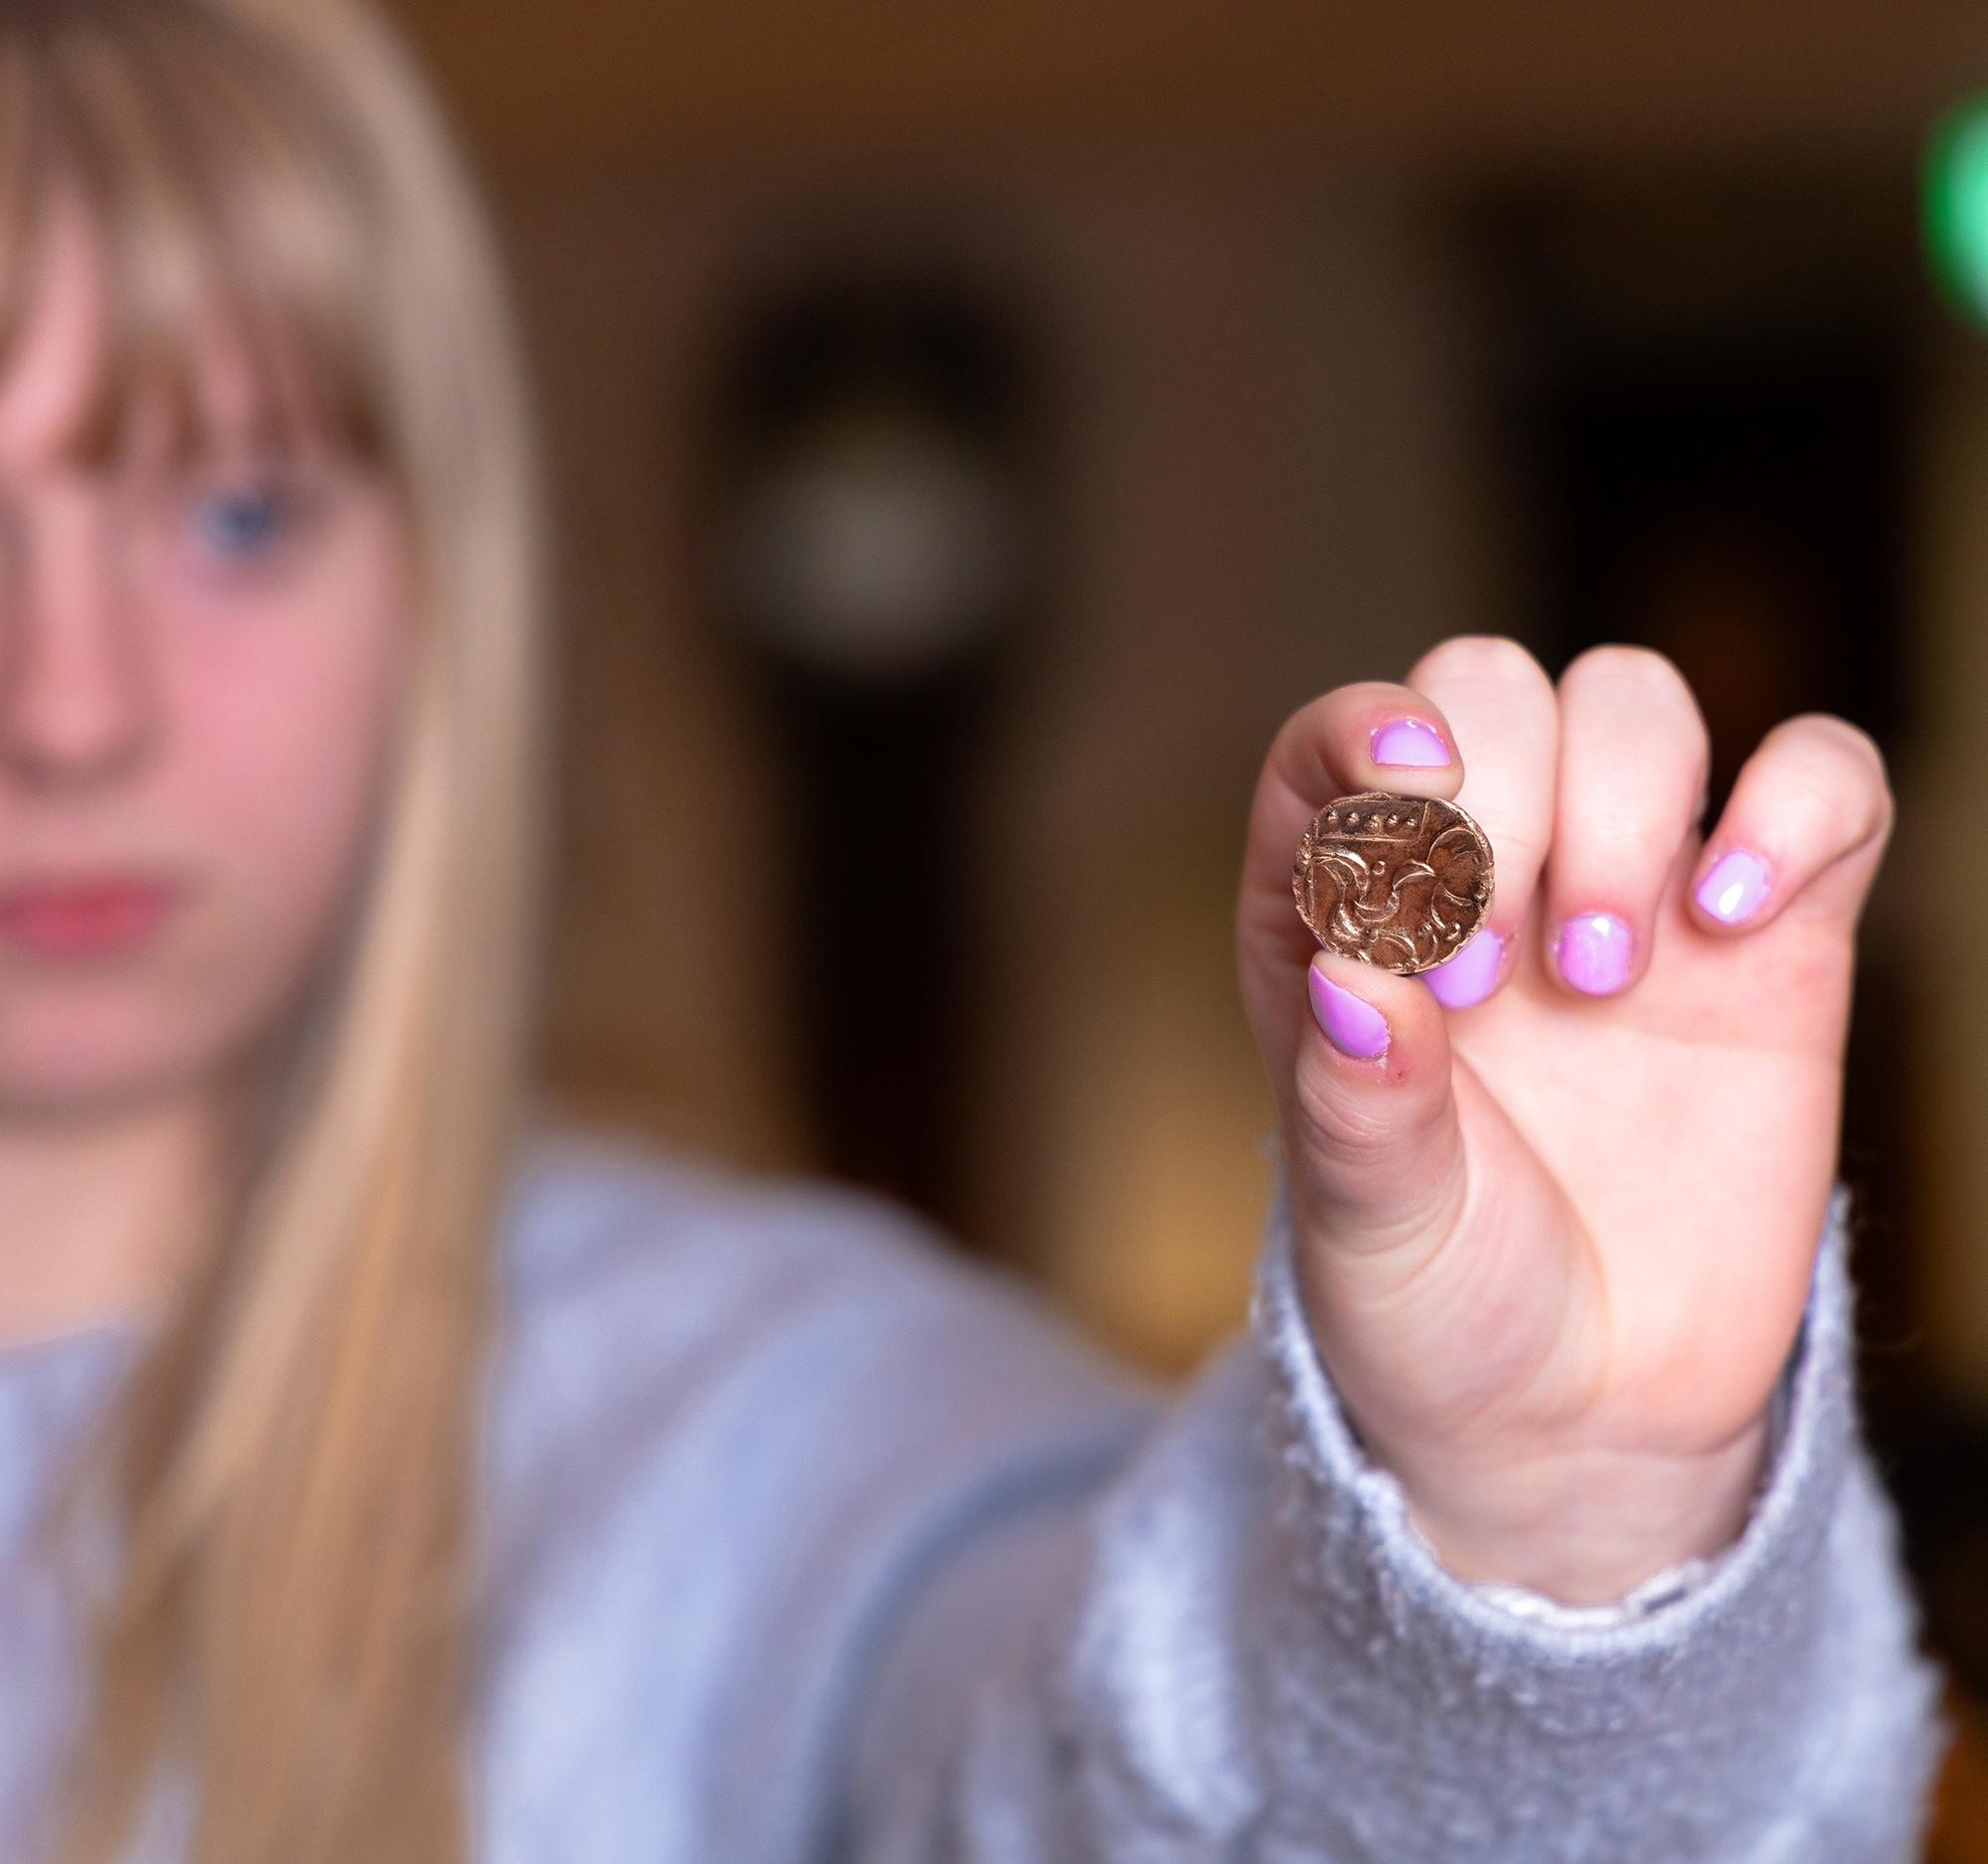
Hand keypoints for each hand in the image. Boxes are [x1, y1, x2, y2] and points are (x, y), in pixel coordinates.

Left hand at [1235, 636, 1892, 1603]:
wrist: (1582, 1410)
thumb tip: (1356, 978)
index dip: (1369, 740)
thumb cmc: (1440, 1299)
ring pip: (1634, 702)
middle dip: (1499, 786)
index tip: (1409, 816)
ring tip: (1602, 977)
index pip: (1339, 742)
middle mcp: (1478, 875)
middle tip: (1492, 966)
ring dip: (1621, 798)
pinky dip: (1800, 801)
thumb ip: (1356, 1107)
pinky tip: (1739, 913)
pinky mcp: (1772, 936)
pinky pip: (1823, 780)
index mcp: (1342, 917)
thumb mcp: (1367, 1227)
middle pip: (1488, 684)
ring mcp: (1626, 889)